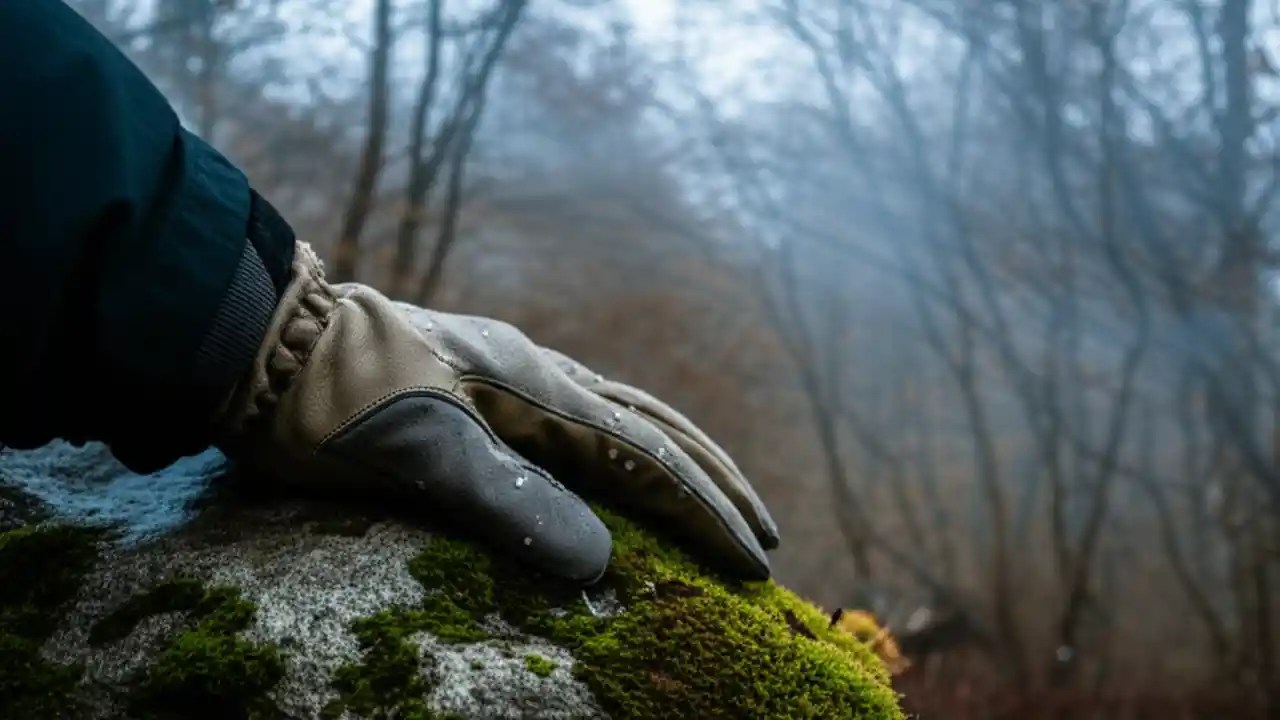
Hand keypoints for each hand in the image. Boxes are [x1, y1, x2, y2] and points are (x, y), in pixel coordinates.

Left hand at [213, 242, 778, 582]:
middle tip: (768, 537)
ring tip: (722, 501)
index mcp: (537, 390)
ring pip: (626, 418)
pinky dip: (628, 450)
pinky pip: (583, 419)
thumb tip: (602, 559)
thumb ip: (507, 499)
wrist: (262, 341)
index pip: (647, 458)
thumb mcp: (413, 452)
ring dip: (683, 463)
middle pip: (655, 430)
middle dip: (716, 486)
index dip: (706, 511)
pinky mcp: (485, 385)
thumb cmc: (329, 398)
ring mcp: (514, 375)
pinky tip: (622, 465)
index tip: (758, 561)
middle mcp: (540, 375)